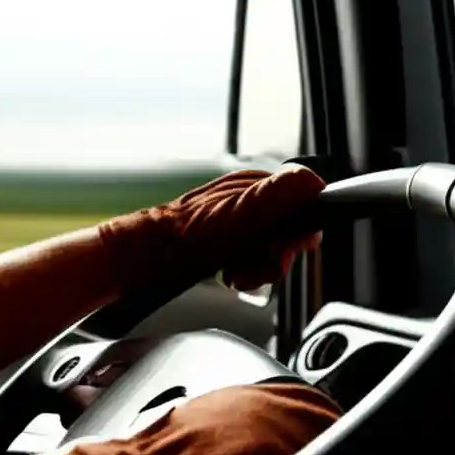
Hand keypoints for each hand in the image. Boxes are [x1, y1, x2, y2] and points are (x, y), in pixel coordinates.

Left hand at [97, 164, 324, 290]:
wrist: (142, 259)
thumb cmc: (182, 239)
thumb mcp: (235, 216)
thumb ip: (275, 196)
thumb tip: (311, 181)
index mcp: (255, 185)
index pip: (305, 202)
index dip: (300, 231)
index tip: (282, 249)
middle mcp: (250, 199)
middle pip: (291, 230)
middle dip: (276, 255)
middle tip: (253, 265)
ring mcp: (240, 220)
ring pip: (274, 248)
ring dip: (260, 268)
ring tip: (236, 272)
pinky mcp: (230, 240)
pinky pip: (255, 257)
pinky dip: (247, 271)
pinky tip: (230, 273)